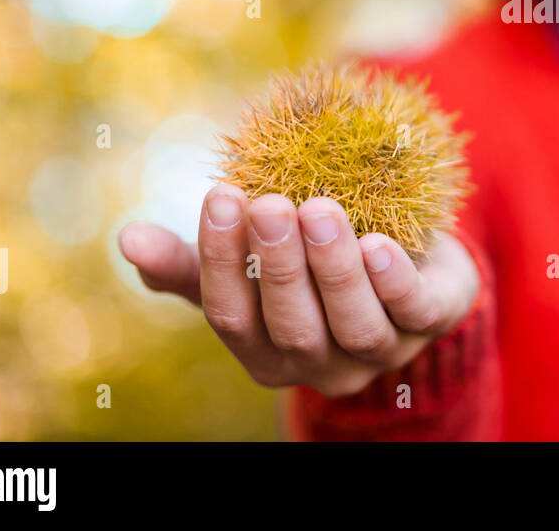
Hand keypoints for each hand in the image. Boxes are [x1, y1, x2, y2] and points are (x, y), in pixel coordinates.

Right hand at [117, 185, 479, 397]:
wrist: (413, 256)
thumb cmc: (312, 261)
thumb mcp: (253, 261)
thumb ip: (195, 259)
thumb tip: (126, 240)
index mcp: (265, 349)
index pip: (232, 316)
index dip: (221, 261)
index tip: (220, 195)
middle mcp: (319, 363)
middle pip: (293, 327)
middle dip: (278, 266)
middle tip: (267, 204)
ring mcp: (379, 352)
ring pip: (355, 325)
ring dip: (334, 269)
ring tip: (318, 208)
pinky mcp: (432, 322)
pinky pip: (414, 310)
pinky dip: (394, 280)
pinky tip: (379, 242)